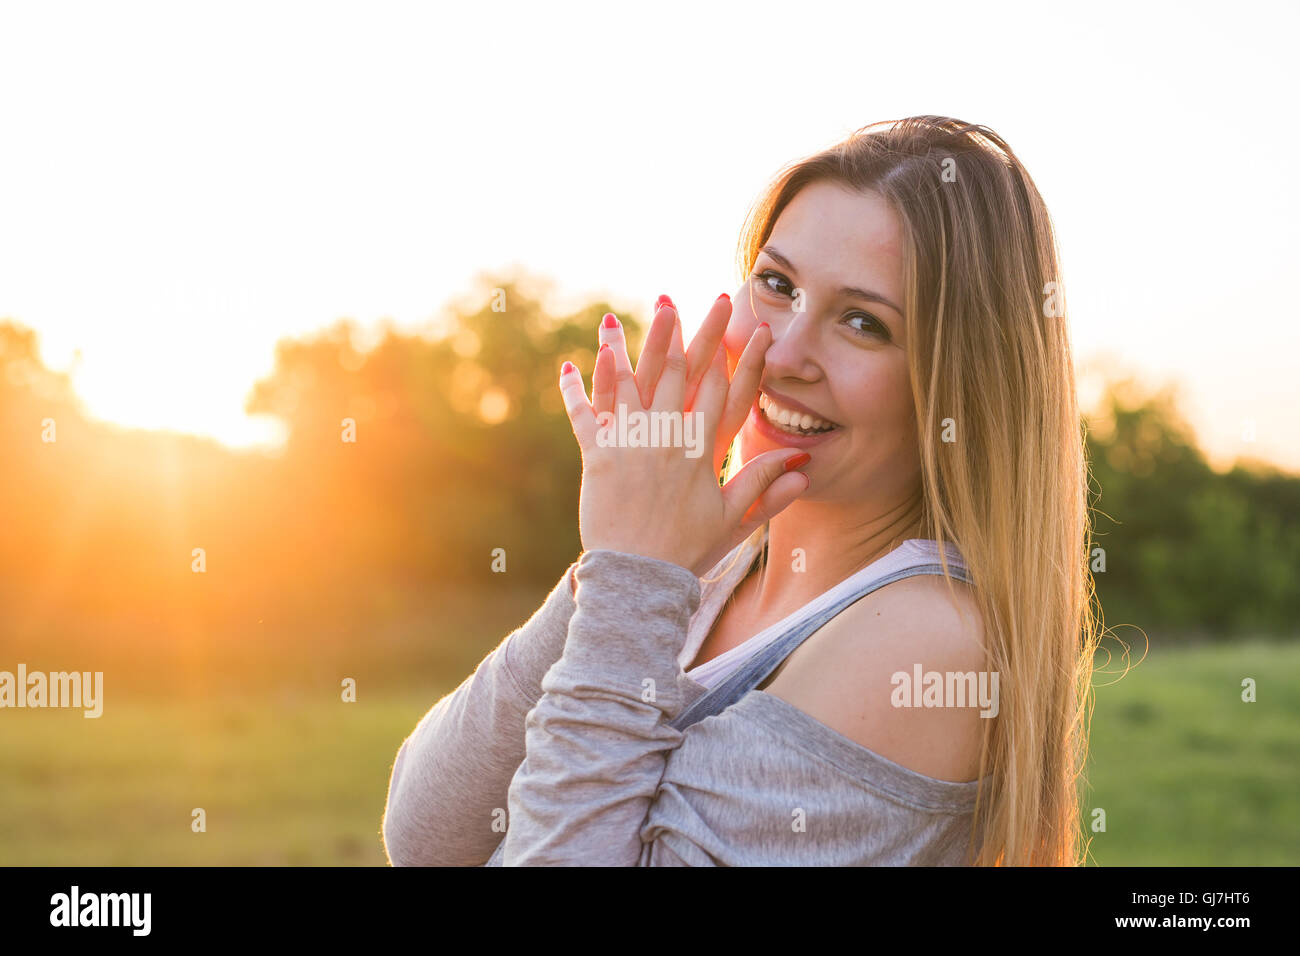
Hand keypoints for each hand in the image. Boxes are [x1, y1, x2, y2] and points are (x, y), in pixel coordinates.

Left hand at [559, 298, 810, 578]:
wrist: (638, 579)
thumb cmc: (685, 551)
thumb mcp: (731, 519)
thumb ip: (763, 486)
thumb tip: (802, 465)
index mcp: (702, 452)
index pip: (726, 393)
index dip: (742, 359)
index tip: (757, 329)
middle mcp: (668, 440)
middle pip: (678, 375)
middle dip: (682, 333)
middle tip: (680, 299)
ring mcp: (631, 446)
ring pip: (627, 386)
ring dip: (621, 349)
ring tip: (615, 317)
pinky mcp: (598, 458)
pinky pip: (585, 417)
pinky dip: (576, 391)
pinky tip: (571, 364)